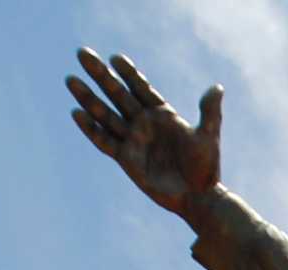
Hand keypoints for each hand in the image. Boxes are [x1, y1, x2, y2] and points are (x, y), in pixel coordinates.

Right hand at [65, 48, 221, 221]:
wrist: (197, 198)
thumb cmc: (205, 168)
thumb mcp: (208, 138)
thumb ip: (210, 112)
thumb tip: (216, 88)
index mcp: (162, 114)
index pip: (141, 87)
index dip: (128, 73)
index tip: (114, 58)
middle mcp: (144, 123)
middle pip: (117, 93)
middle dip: (100, 74)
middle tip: (82, 53)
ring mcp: (133, 139)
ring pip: (105, 113)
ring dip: (88, 97)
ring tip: (70, 79)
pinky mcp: (125, 158)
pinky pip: (104, 140)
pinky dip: (90, 128)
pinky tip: (77, 113)